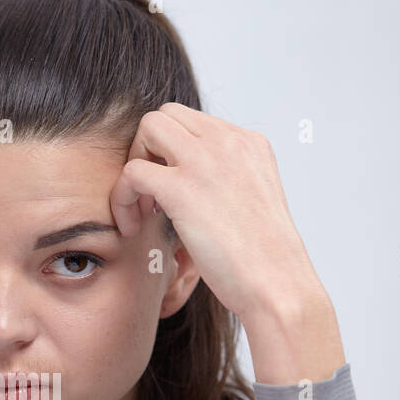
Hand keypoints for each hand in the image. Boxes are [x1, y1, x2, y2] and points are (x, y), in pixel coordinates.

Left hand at [108, 102, 321, 320]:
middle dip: (149, 151)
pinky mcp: (183, 188)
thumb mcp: (251, 202)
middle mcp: (229, 142)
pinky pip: (132, 172)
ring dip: (135, 165)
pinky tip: (133, 227)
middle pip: (166, 116)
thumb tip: (191, 190)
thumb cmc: (263, 259)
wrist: (276, 283)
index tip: (171, 191)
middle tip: (152, 195)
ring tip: (143, 209)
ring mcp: (206, 161)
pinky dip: (122, 198)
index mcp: (249, 144)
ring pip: (147, 129)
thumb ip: (225, 182)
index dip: (171, 153)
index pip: (193, 123)